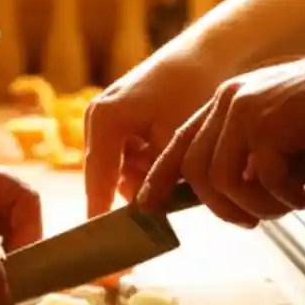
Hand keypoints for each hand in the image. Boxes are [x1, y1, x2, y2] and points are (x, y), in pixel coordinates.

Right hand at [84, 44, 237, 216]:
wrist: (208, 52)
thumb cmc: (193, 90)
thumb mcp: (177, 140)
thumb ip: (157, 180)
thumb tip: (145, 216)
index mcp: (105, 122)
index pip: (97, 185)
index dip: (102, 221)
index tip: (106, 251)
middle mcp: (97, 119)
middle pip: (109, 181)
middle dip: (140, 193)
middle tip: (168, 207)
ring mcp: (106, 118)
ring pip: (122, 171)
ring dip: (148, 179)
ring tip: (182, 174)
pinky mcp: (119, 119)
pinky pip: (129, 156)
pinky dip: (151, 163)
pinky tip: (175, 156)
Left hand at [138, 41, 304, 225]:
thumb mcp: (283, 134)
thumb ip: (252, 162)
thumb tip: (231, 201)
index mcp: (227, 101)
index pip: (180, 143)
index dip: (160, 178)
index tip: (148, 206)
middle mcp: (228, 102)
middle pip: (195, 170)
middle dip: (219, 208)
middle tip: (251, 222)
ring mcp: (246, 110)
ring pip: (223, 181)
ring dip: (255, 206)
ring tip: (285, 209)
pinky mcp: (271, 124)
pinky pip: (264, 181)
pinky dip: (287, 199)